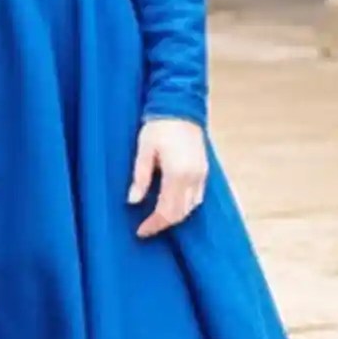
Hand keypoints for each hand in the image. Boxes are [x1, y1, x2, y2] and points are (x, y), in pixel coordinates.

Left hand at [128, 118, 207, 238]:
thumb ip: (140, 177)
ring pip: (191, 207)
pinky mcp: (205, 170)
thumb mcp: (144, 150)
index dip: (153, 224)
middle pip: (180, 213)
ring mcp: (202, 174)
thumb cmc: (159, 126)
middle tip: (146, 229)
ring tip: (157, 219)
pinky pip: (197, 197)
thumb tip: (133, 201)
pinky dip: (185, 206)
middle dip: (163, 224)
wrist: (181, 107)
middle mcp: (193, 177)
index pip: (166, 210)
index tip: (140, 231)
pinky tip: (172, 205)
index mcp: (177, 173)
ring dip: (175, 217)